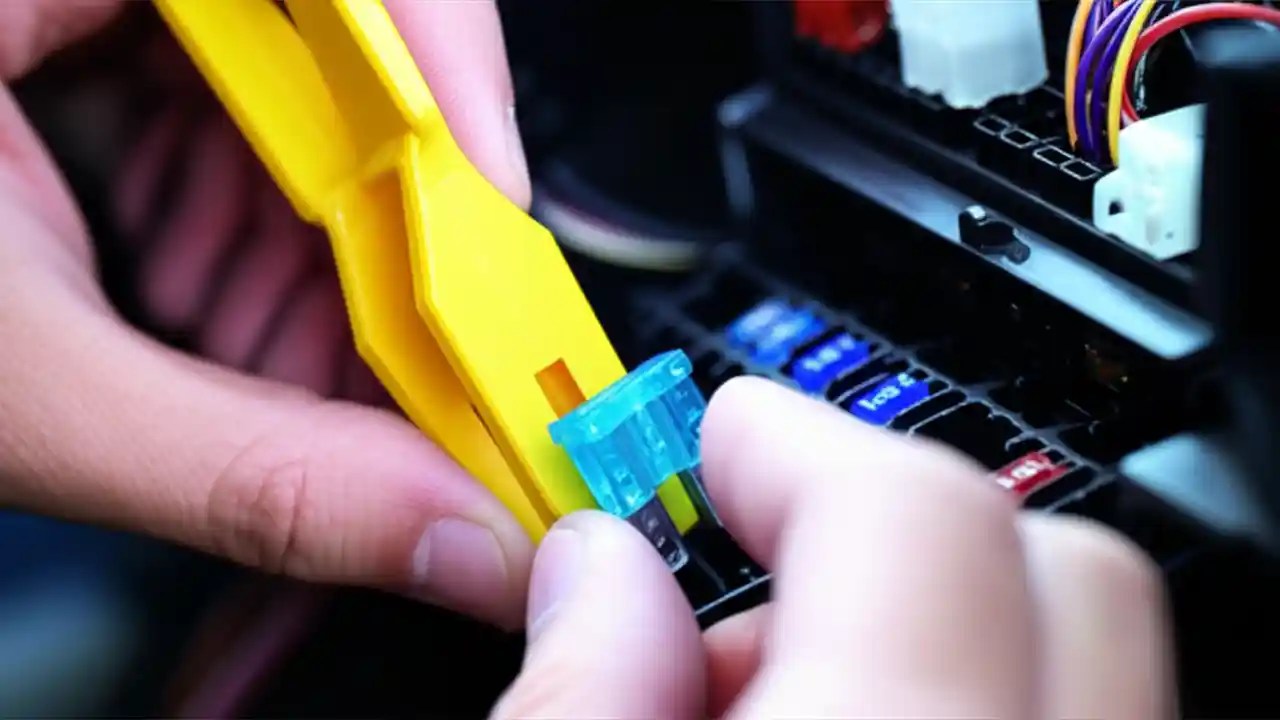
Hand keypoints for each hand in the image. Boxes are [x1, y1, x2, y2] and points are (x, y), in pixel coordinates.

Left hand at [0, 2, 531, 627]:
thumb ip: (254, 471)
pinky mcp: (64, 32)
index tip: (490, 216)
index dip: (435, 72)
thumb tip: (444, 525)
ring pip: (273, 80)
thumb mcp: (20, 394)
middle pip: (316, 32)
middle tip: (412, 328)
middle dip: (369, 208)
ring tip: (271, 362)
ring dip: (301, 240)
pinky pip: (215, 101)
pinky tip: (207, 312)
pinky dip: (236, 221)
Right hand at [494, 376, 1176, 716]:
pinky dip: (956, 709)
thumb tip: (596, 572)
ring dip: (915, 638)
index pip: (916, 512)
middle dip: (882, 533)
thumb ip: (570, 688)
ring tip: (757, 709)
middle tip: (737, 590)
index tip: (715, 448)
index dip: (794, 442)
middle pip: (1054, 567)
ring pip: (1073, 656)